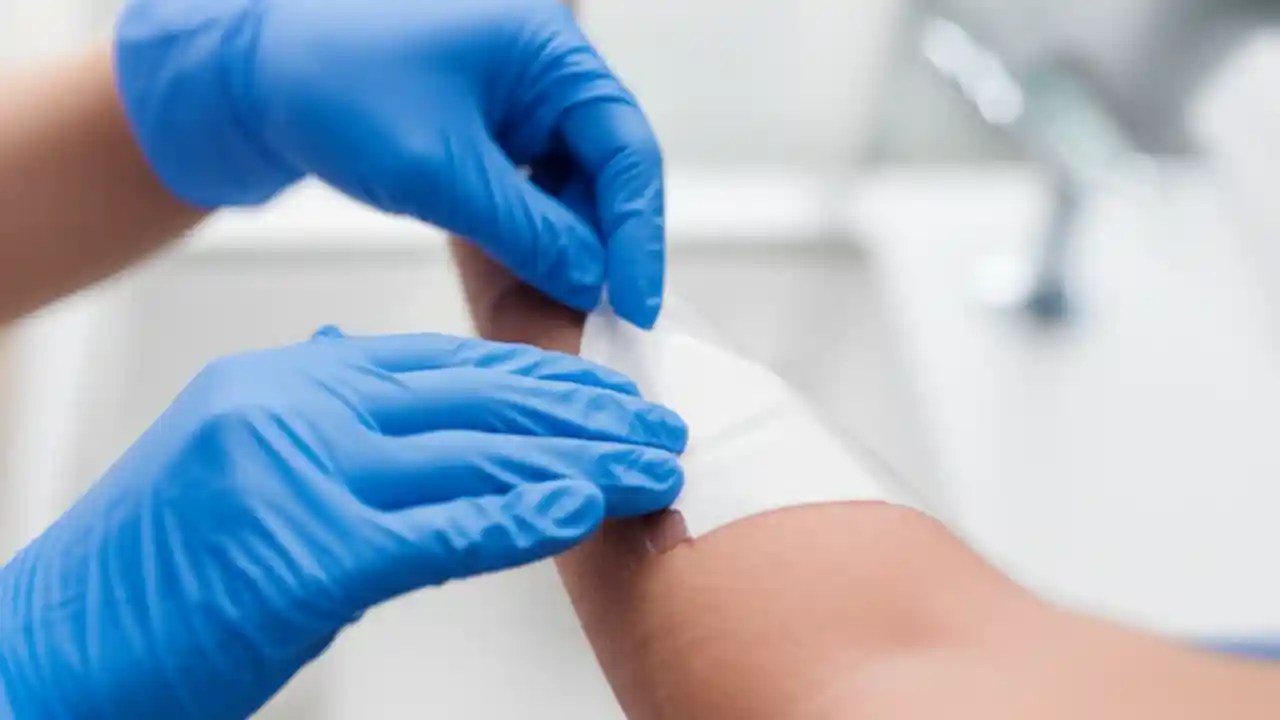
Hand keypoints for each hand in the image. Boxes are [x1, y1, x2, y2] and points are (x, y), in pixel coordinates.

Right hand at [0, 328, 685, 717]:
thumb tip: (363, 349)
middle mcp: (292, 406)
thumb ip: (307, 408)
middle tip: (658, 426)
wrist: (54, 656)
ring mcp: (298, 470)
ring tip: (651, 470)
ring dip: (578, 466)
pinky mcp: (305, 550)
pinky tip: (584, 513)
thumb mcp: (229, 459)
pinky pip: (442, 530)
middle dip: (579, 415)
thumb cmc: (149, 578)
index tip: (604, 394)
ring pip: (475, 457)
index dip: (537, 380)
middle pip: (473, 401)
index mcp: (281, 380)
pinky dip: (521, 521)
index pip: (440, 365)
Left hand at [115, 0, 665, 327]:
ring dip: (562, 252)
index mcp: (547, 50)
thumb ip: (528, 231)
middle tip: (601, 319)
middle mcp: (542, 72)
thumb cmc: (329, 88)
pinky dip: (525, 241)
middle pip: (603, 173)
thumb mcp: (440, 171)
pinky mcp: (485, 133)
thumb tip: (593, 282)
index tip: (635, 301)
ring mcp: (513, 103)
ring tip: (555, 313)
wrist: (244, 79)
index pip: (625, 147)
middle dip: (599, 248)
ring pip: (567, 191)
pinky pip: (527, 194)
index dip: (638, 233)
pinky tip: (520, 284)